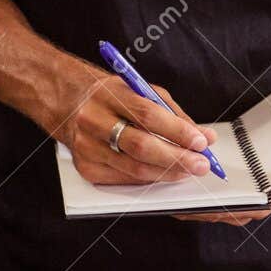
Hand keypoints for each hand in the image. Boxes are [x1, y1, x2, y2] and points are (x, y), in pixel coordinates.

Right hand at [49, 62, 219, 189]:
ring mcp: (86, 147)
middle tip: (200, 164)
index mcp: (108, 94)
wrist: (67, 103)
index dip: (177, 131)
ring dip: (167, 173)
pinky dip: (148, 179)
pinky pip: (124, 179)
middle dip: (176, 158)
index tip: (201, 142)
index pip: (147, 114)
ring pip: (134, 168)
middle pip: (141, 146)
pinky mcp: (86, 168)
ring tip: (188, 171)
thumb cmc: (109, 96)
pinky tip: (162, 174)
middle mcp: (93, 120)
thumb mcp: (139, 91)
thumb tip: (204, 137)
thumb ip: (173, 113)